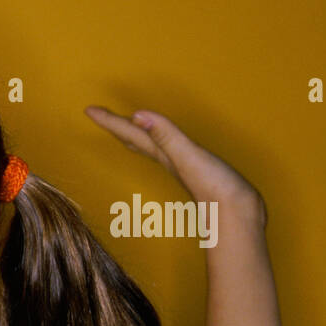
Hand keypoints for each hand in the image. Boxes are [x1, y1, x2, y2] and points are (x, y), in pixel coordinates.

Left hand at [84, 106, 266, 226]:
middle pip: (134, 139)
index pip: (130, 133)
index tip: (88, 109)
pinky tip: (164, 145)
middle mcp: (167, 160)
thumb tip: (138, 115)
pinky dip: (159, 143)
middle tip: (100, 113)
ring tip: (126, 125)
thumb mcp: (187, 156)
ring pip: (150, 146)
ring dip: (135, 134)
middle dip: (117, 125)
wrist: (237, 216)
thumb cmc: (215, 186)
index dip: (109, 121)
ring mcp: (180, 167)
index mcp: (163, 154)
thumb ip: (165, 135)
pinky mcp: (195, 171)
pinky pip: (168, 152)